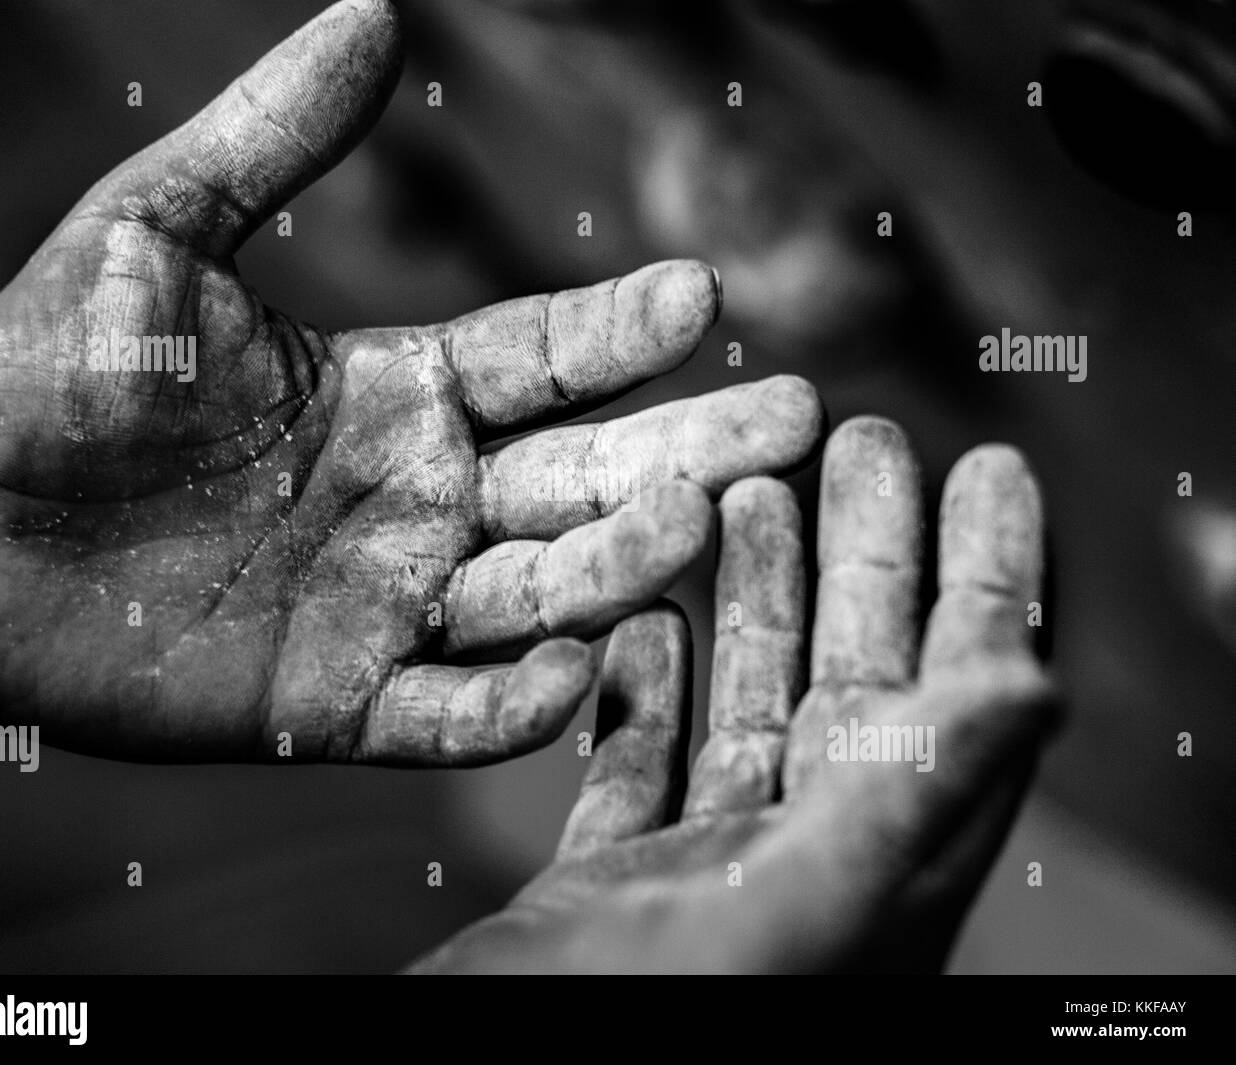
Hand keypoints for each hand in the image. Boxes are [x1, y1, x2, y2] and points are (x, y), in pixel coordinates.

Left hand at [0, 1, 820, 762]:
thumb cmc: (45, 378)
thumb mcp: (161, 235)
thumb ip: (274, 141)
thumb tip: (380, 13)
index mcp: (402, 394)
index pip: (544, 361)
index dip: (622, 332)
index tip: (703, 295)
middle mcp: (422, 501)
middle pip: (584, 479)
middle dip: (688, 448)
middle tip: (793, 418)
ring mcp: (391, 606)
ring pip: (542, 593)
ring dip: (626, 563)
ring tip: (704, 518)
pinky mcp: (341, 705)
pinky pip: (451, 716)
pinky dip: (515, 704)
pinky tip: (574, 669)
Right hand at [411, 417, 1057, 971]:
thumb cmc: (643, 1035)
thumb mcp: (798, 923)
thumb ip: (910, 809)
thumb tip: (1029, 686)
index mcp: (868, 875)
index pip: (959, 702)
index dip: (987, 582)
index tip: (991, 471)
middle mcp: (800, 869)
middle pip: (854, 677)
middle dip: (864, 551)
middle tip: (863, 436)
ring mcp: (703, 879)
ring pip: (747, 707)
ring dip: (750, 597)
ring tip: (745, 491)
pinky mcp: (608, 891)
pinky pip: (640, 764)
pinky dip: (644, 688)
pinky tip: (640, 622)